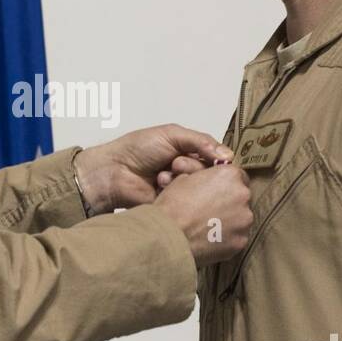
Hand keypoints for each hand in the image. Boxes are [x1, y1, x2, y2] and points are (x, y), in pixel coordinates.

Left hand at [74, 124, 233, 212]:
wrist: (114, 171)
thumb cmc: (138, 148)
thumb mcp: (171, 135)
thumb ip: (200, 141)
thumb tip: (227, 155)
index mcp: (191, 153)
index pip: (218, 158)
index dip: (216, 159)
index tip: (213, 159)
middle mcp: (190, 172)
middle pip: (212, 175)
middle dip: (193, 167)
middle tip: (175, 163)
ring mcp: (183, 190)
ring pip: (201, 189)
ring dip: (183, 178)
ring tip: (163, 176)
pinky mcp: (176, 206)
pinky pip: (188, 203)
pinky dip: (175, 192)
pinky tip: (160, 186)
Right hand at [152, 165, 251, 266]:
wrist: (168, 236)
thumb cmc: (173, 206)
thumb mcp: (182, 179)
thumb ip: (202, 177)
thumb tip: (204, 182)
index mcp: (229, 175)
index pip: (238, 176)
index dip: (226, 184)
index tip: (217, 190)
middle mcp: (243, 195)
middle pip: (241, 197)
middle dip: (229, 202)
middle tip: (210, 210)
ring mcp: (244, 220)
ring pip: (241, 218)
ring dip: (230, 220)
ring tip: (208, 227)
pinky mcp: (241, 240)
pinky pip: (237, 237)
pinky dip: (227, 238)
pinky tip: (210, 239)